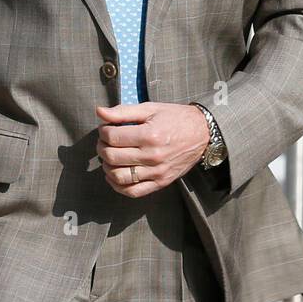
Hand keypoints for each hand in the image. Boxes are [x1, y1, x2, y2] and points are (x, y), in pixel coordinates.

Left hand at [95, 102, 210, 197]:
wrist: (203, 132)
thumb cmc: (176, 118)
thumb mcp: (150, 109)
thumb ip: (123, 111)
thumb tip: (99, 112)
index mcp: (150, 135)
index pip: (112, 137)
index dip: (103, 131)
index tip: (106, 128)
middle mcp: (153, 156)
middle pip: (111, 156)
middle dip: (101, 147)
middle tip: (105, 141)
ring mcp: (157, 172)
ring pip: (118, 176)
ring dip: (107, 167)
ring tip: (110, 157)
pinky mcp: (161, 182)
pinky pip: (133, 192)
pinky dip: (118, 186)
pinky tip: (115, 175)